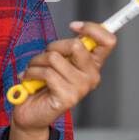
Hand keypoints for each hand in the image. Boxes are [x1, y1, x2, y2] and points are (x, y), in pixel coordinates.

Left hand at [11, 20, 116, 134]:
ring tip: (34, 70)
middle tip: (44, 58)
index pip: (108, 41)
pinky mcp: (68, 97)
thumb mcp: (58, 60)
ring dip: (37, 61)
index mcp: (93, 65)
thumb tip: (78, 28)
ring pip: (55, 58)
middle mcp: (92, 76)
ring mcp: (81, 88)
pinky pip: (47, 73)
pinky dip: (32, 73)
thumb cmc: (43, 84)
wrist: (31, 113)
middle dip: (52, 47)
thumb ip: (69, 48)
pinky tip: (30, 79)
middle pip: (76, 45)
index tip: (74, 26)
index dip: (92, 28)